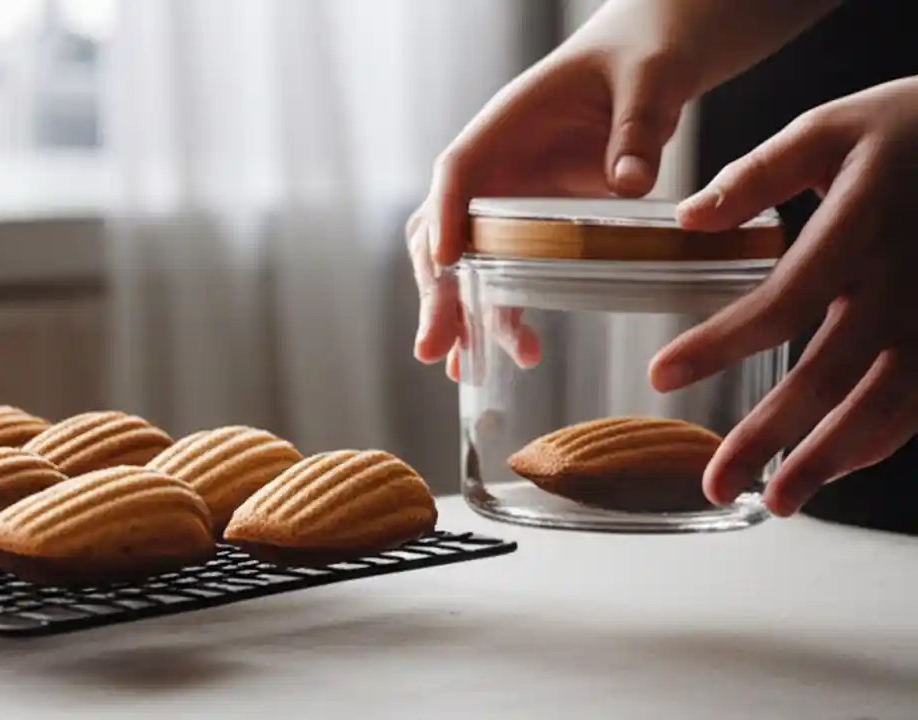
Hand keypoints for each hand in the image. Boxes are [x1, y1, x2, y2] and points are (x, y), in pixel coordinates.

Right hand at [408, 28, 693, 378]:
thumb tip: (630, 184)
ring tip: (465, 370)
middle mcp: (491, 172)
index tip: (442, 259)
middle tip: (433, 345)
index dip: (443, 215)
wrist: (644, 73)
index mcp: (504, 128)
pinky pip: (500, 278)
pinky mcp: (527, 232)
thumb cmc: (636, 65)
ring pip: (462, 265)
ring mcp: (503, 205)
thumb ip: (636, 129)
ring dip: (460, 316)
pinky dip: (499, 317)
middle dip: (436, 290)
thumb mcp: (646, 83)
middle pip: (442, 232)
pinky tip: (517, 354)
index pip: (457, 172)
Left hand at [652, 77, 917, 516]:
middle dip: (772, 435)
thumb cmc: (906, 128)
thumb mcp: (831, 127)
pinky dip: (878, 442)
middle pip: (832, 372)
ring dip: (830, 459)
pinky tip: (835, 468)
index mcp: (863, 223)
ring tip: (777, 501)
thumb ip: (758, 173)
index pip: (784, 298)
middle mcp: (905, 279)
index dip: (721, 342)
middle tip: (717, 482)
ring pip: (886, 404)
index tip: (660, 375)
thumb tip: (686, 219)